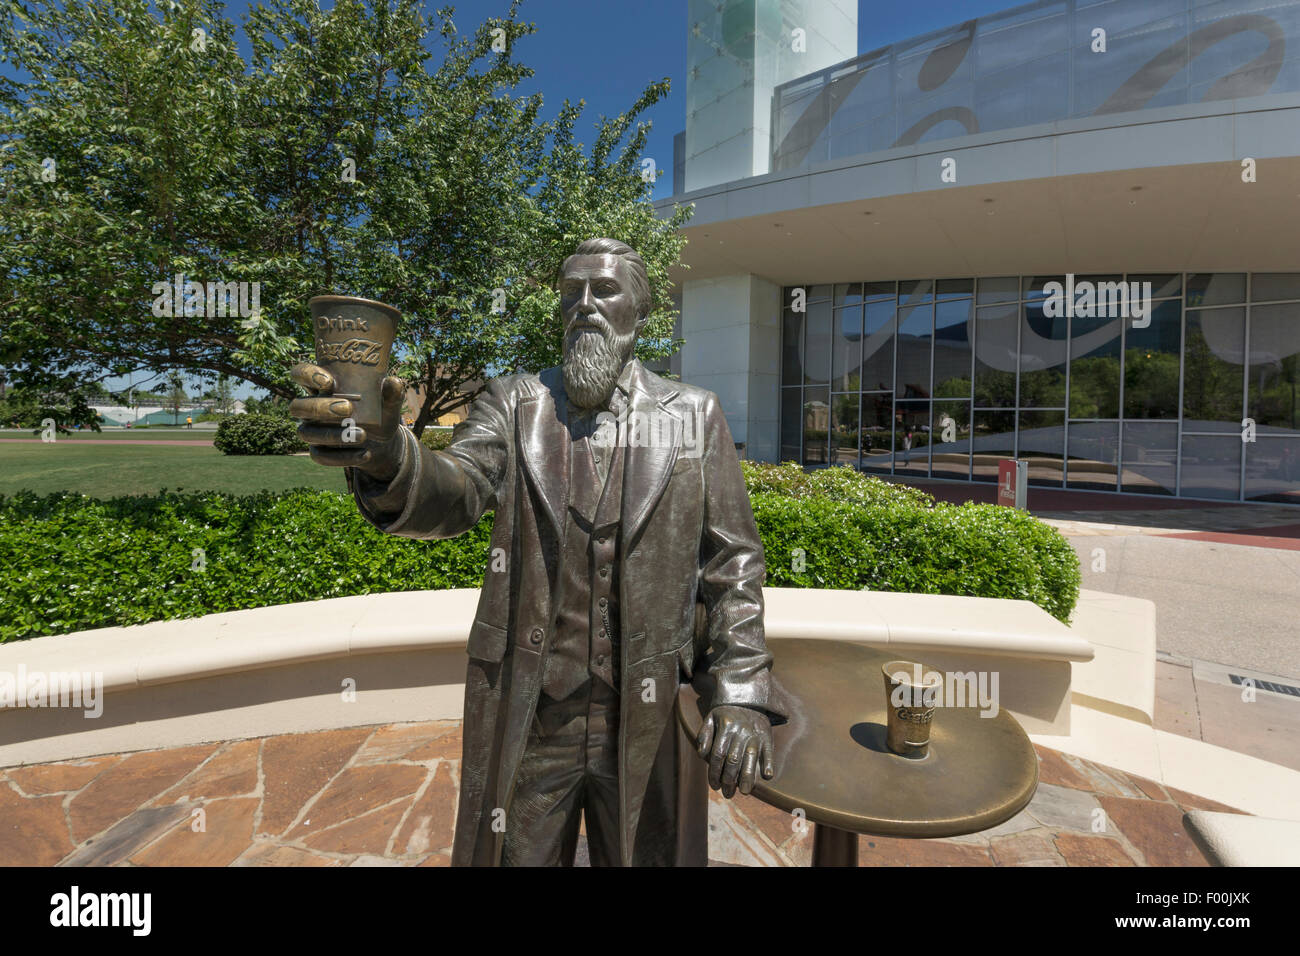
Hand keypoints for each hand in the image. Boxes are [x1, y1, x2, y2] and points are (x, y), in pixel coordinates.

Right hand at [288, 363, 405, 478]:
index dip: (306, 374)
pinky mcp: (319, 451)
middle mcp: (311, 409)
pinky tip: (365, 454)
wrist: (383, 442)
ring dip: (332, 435)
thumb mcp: (388, 403)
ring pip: (306, 433)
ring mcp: (312, 431)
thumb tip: (393, 382)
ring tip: (363, 434)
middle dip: (319, 408)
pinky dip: (343, 457)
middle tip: (348, 409)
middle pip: (297, 406)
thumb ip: (392, 393)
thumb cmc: (379, 413)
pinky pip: (320, 457)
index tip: (328, 381)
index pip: (300, 373)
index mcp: (322, 388)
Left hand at [696, 705, 774, 797]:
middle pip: (733, 760)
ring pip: (751, 758)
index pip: (718, 754)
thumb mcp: (710, 718)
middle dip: (729, 780)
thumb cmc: (725, 712)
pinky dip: (769, 763)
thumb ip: (704, 736)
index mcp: (725, 726)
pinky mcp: (767, 735)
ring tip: (745, 792)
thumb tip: (702, 755)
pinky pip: (769, 750)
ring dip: (748, 777)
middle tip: (727, 794)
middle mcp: (741, 730)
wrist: (746, 695)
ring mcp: (755, 733)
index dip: (714, 772)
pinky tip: (767, 776)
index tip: (714, 786)